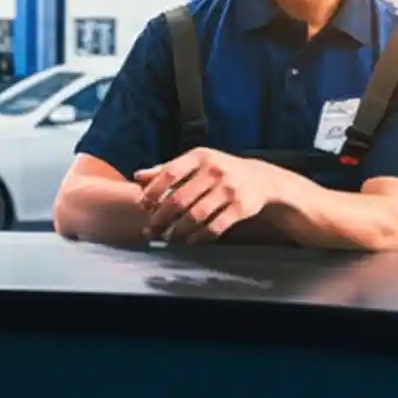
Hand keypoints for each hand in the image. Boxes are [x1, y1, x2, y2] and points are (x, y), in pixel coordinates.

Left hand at [134, 148, 276, 243]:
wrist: (260, 178)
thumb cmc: (218, 171)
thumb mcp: (195, 163)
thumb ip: (167, 169)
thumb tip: (137, 176)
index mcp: (199, 157)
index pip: (170, 172)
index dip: (153, 190)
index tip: (142, 205)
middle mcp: (214, 170)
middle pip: (180, 199)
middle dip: (161, 217)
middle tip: (151, 229)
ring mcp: (229, 189)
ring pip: (196, 216)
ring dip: (178, 230)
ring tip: (168, 237)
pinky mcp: (241, 208)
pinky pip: (215, 227)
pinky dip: (199, 237)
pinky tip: (189, 241)